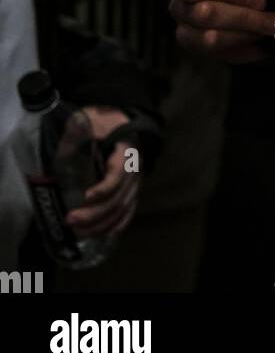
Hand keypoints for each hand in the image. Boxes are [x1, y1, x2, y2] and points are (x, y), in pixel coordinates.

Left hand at [66, 106, 138, 239]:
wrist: (122, 118)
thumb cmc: (104, 119)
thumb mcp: (86, 121)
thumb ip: (73, 139)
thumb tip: (59, 161)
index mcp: (126, 151)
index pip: (119, 175)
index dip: (104, 189)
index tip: (86, 197)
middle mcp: (135, 170)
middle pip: (118, 198)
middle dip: (95, 214)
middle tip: (70, 219)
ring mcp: (135, 181)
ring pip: (122, 209)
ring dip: (101, 225)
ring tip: (79, 231)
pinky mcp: (132, 189)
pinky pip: (128, 211)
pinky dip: (117, 225)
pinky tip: (102, 234)